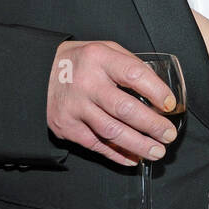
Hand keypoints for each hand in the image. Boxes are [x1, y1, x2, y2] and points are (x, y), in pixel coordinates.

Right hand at [46, 40, 178, 165]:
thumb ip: (130, 66)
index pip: (134, 75)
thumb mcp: (106, 50)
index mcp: (100, 59)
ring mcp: (74, 107)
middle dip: (152, 125)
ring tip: (157, 151)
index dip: (157, 92)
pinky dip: (117, 154)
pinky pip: (95, 144)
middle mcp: (86, 83)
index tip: (170, 105)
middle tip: (169, 135)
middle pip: (125, 109)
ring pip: (112, 131)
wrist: (38, 72)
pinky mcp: (65, 126)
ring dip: (138, 145)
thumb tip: (159, 93)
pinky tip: (133, 158)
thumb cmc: (82, 62)